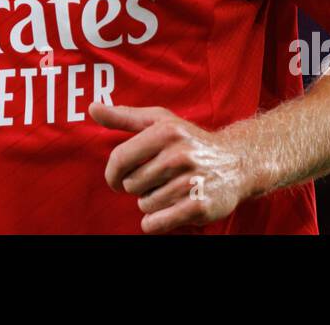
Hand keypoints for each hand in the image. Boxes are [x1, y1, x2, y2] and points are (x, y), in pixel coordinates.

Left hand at [90, 102, 251, 233]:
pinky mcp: (199, 206)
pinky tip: (169, 209)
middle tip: (157, 180)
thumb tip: (92, 107)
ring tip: (171, 190)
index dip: (112, 174)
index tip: (118, 179)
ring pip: (145, 204)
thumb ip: (124, 116)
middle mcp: (179, 154)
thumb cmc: (190, 141)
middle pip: (131, 184)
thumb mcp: (160, 121)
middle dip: (138, 187)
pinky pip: (157, 223)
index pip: (119, 158)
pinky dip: (156, 222)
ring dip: (152, 202)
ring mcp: (191, 181)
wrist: (237, 163)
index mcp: (166, 131)